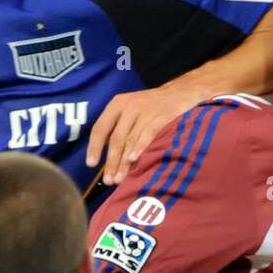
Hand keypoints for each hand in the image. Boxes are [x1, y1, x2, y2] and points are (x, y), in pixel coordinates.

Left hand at [86, 80, 209, 184]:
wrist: (181, 92)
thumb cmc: (152, 107)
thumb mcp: (131, 111)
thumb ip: (118, 129)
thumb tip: (106, 157)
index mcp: (117, 104)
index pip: (100, 128)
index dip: (95, 147)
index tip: (91, 165)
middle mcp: (130, 106)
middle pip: (116, 138)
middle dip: (111, 161)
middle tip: (109, 180)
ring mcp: (146, 110)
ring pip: (131, 139)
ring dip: (124, 161)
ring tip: (120, 178)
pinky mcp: (162, 115)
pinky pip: (148, 134)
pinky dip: (140, 147)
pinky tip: (134, 160)